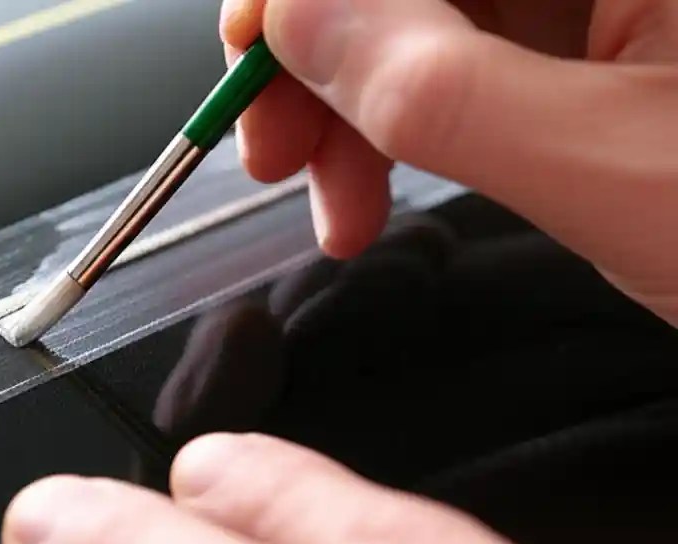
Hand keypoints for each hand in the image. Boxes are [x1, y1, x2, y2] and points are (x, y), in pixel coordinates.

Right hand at [222, 0, 677, 325]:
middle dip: (319, 63)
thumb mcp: (604, 165)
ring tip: (336, 211)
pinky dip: (405, 133)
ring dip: (352, 114)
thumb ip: (439, 89)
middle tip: (276, 154)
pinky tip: (383, 194)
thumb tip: (295, 20)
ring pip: (422, 21)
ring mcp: (608, 4)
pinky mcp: (599, 50)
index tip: (246, 58)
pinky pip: (464, 66)